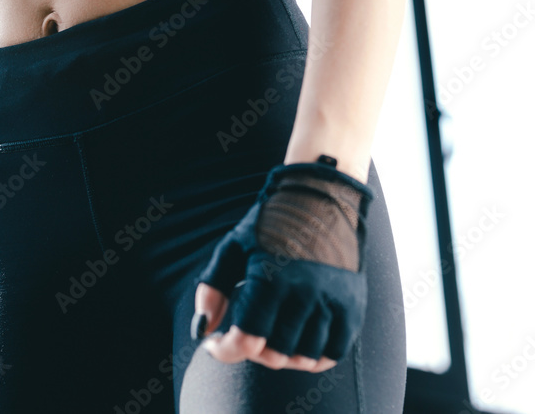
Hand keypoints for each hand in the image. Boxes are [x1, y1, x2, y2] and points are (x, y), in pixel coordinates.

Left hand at [191, 158, 372, 372]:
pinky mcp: (352, 307)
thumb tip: (204, 332)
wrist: (321, 198)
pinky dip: (313, 357)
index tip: (216, 345)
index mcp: (271, 278)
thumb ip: (211, 291)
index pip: (247, 340)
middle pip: (275, 354)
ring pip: (304, 358)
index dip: (225, 351)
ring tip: (269, 336)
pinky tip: (296, 341)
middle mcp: (305, 294)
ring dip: (281, 355)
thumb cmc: (269, 225)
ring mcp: (332, 302)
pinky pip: (334, 352)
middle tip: (245, 333)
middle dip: (251, 350)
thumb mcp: (231, 248)